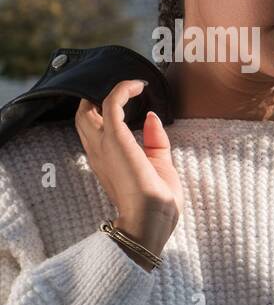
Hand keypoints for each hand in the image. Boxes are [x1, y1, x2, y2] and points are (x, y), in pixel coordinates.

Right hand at [75, 80, 181, 258]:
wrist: (154, 219)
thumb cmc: (159, 201)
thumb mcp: (159, 165)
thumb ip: (154, 141)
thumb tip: (151, 116)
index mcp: (107, 161)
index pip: (93, 131)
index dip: (102, 113)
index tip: (127, 101)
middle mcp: (98, 152)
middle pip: (82, 117)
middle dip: (95, 100)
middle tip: (121, 90)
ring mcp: (103, 145)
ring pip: (86, 109)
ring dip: (105, 93)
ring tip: (129, 86)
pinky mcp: (115, 138)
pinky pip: (111, 102)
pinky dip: (122, 90)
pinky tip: (138, 86)